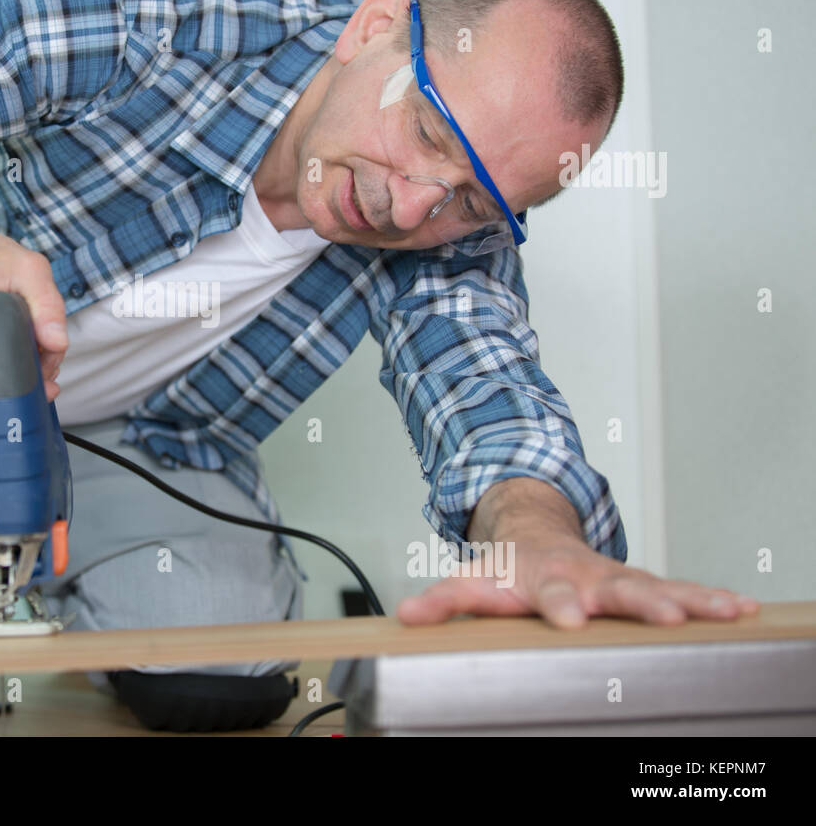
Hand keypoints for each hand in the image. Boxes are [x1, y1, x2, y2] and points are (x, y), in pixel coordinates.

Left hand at [396, 478, 760, 628]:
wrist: (534, 532)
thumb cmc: (508, 567)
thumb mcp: (473, 581)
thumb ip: (443, 600)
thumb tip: (407, 617)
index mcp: (545, 576)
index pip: (552, 592)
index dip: (561, 603)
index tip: (572, 616)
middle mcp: (587, 574)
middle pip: (617, 588)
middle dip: (641, 601)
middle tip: (666, 615)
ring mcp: (617, 578)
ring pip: (658, 585)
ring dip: (691, 597)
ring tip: (724, 608)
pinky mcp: (643, 584)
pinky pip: (680, 589)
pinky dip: (710, 596)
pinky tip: (741, 607)